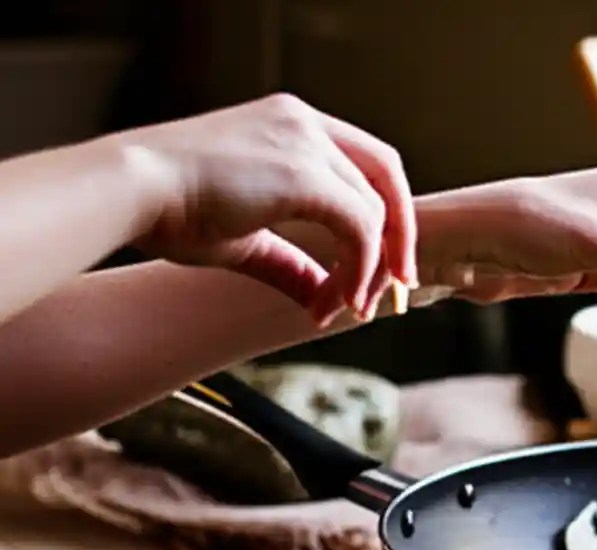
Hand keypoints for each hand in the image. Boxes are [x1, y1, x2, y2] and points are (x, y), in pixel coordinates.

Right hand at [116, 93, 416, 322]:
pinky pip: (359, 225)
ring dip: (368, 268)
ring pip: (374, 209)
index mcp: (291, 124)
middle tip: (396, 289)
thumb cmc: (166, 209)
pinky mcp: (303, 172)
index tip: (383, 264)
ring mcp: (305, 141)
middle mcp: (304, 123)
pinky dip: (359, 267)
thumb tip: (319, 295)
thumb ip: (288, 261)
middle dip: (398, 238)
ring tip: (346, 307)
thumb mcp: (242, 237)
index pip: (365, 163)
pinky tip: (338, 300)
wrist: (126, 190)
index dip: (383, 214)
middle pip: (387, 176)